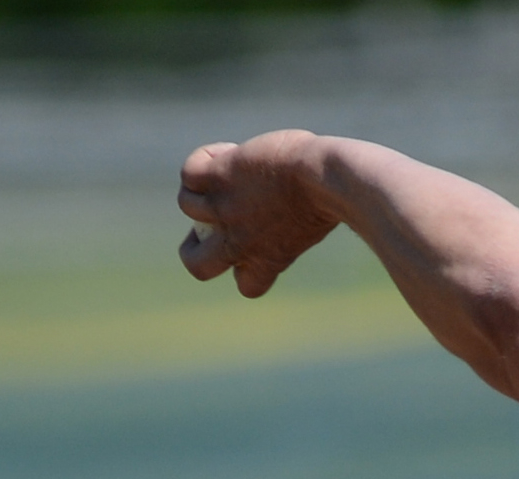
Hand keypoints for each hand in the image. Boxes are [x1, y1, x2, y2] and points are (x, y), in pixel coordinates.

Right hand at [178, 131, 341, 296]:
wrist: (326, 179)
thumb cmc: (332, 196)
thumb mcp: (314, 221)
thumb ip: (293, 226)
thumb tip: (293, 205)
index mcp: (268, 260)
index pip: (246, 287)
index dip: (246, 269)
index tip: (259, 243)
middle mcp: (240, 242)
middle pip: (196, 265)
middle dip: (196, 246)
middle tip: (216, 220)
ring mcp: (225, 210)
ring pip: (186, 205)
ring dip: (205, 186)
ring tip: (231, 170)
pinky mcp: (219, 178)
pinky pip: (189, 173)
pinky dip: (204, 159)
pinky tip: (229, 152)